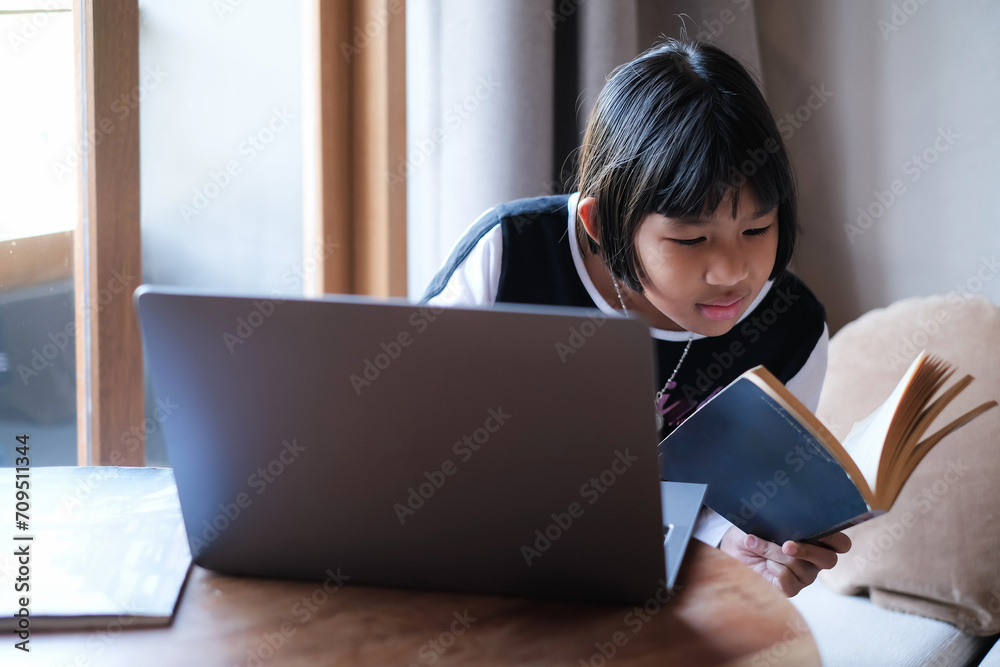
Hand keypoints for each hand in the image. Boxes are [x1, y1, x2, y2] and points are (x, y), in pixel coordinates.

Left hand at [719, 525, 851, 596]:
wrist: (736, 541)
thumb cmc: (757, 526)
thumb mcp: (769, 519)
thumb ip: (784, 521)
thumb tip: (790, 525)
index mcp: (820, 539)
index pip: (842, 544)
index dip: (834, 540)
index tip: (814, 532)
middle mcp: (817, 559)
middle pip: (829, 560)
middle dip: (806, 551)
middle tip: (786, 545)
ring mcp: (806, 575)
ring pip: (801, 568)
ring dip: (775, 555)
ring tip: (758, 545)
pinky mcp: (792, 588)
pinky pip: (788, 583)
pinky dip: (773, 570)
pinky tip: (764, 564)